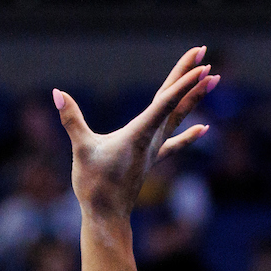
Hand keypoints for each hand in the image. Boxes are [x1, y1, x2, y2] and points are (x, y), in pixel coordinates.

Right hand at [54, 48, 218, 219]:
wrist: (106, 217)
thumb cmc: (94, 186)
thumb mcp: (81, 150)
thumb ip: (71, 120)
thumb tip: (57, 93)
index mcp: (139, 133)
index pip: (165, 101)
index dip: (183, 81)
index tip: (199, 64)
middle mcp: (151, 139)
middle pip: (174, 101)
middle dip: (190, 76)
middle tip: (205, 53)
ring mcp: (153, 149)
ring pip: (177, 117)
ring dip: (194, 97)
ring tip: (212, 78)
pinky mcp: (150, 159)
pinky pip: (174, 143)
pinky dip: (189, 135)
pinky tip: (204, 128)